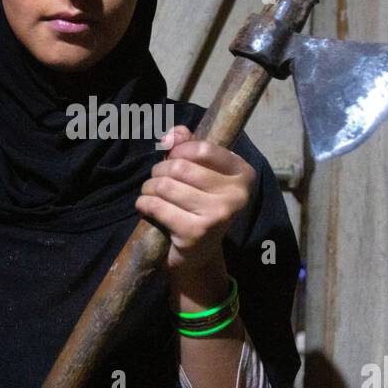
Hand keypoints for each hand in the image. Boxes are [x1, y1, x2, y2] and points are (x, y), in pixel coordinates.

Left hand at [135, 124, 254, 274]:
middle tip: (157, 180)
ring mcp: (217, 215)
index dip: (179, 150)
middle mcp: (236, 195)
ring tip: (150, 193)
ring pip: (166, 185)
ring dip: (149, 187)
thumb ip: (188, 146)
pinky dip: (144, 203)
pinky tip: (145, 206)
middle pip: (181, 167)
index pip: (203, 149)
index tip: (172, 158)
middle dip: (160, 170)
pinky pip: (157, 206)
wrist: (199, 253)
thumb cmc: (200, 205)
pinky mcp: (196, 233)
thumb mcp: (201, 173)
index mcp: (243, 174)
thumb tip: (172, 134)